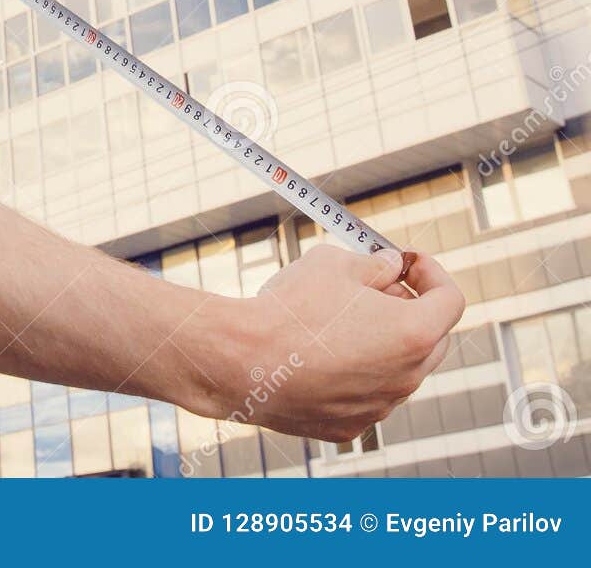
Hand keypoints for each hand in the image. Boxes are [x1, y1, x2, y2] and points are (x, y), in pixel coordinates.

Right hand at [204, 246, 464, 441]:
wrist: (239, 362)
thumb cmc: (288, 309)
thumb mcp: (333, 263)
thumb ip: (374, 265)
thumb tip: (389, 267)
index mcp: (413, 333)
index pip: (450, 299)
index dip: (431, 272)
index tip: (406, 262)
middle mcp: (406, 377)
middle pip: (432, 339)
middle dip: (412, 309)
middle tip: (378, 287)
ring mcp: (379, 407)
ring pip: (398, 371)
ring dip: (383, 344)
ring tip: (337, 321)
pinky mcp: (348, 427)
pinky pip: (365, 396)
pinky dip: (354, 375)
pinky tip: (317, 356)